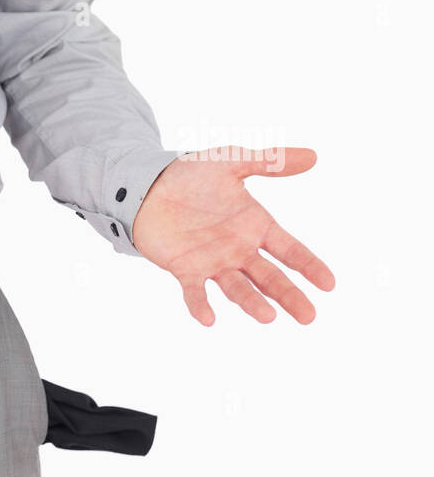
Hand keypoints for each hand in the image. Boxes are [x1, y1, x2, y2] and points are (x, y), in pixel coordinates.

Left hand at [132, 146, 334, 325]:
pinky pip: (194, 291)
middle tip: (309, 317)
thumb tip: (313, 156)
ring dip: (252, 303)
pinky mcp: (185, 269)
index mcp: (256, 226)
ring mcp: (213, 262)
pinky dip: (200, 305)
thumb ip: (270, 161)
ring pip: (238, 288)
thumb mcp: (232, 161)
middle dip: (289, 296)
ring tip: (268, 317)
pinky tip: (208, 319)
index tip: (328, 284)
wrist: (148, 186)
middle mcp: (239, 250)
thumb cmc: (191, 175)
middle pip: (270, 277)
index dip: (309, 266)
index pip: (290, 250)